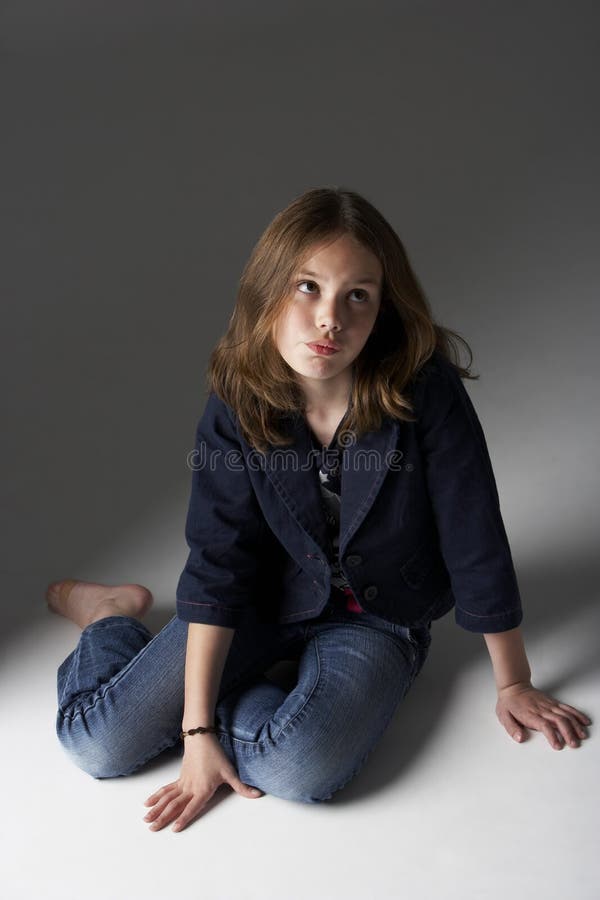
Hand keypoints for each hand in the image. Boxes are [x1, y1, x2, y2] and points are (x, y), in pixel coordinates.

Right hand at [143, 733, 263, 831]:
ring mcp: (183, 783)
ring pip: (167, 798)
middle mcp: (190, 787)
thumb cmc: (216, 755)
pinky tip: (147, 803)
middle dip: (163, 817)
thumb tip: (257, 795)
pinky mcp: (180, 778)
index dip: (184, 817)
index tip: (174, 828)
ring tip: (146, 819)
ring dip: (156, 809)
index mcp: (203, 788)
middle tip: (152, 829)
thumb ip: (242, 786)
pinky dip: (157, 796)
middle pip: (174, 805)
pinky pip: (166, 789)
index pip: (192, 806)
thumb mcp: (230, 772)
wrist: (201, 738)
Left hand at [495, 681, 591, 749]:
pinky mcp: (553, 703)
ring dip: (575, 725)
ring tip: (582, 736)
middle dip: (568, 733)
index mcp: (530, 714)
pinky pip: (567, 708)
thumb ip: (511, 728)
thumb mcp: (503, 716)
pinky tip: (584, 722)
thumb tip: (520, 738)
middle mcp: (542, 709)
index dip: (552, 736)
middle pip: (559, 720)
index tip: (557, 745)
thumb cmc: (509, 703)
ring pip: (565, 714)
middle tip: (574, 744)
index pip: (544, 725)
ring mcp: (549, 705)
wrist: (513, 686)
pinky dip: (577, 714)